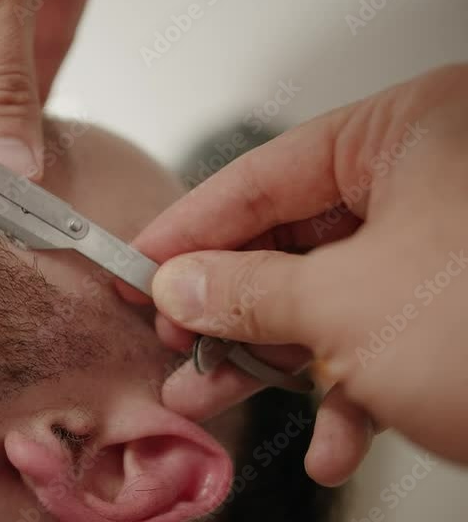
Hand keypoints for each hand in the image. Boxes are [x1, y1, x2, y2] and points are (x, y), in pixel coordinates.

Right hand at [117, 64, 467, 484]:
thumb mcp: (346, 309)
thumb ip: (244, 292)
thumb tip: (179, 287)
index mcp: (414, 136)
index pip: (264, 174)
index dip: (189, 228)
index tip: (140, 265)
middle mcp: (435, 182)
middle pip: (292, 242)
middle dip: (227, 312)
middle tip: (174, 345)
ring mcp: (451, 250)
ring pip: (331, 300)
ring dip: (274, 363)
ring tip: (215, 399)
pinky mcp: (462, 313)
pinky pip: (383, 340)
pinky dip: (349, 396)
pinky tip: (333, 440)